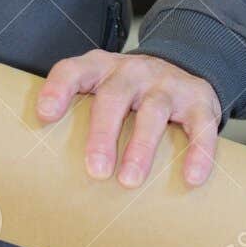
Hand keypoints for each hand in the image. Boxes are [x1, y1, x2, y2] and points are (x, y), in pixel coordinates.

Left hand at [36, 49, 219, 188]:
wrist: (182, 66)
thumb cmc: (129, 92)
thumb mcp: (102, 90)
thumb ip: (80, 114)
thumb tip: (50, 168)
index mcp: (101, 68)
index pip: (73, 70)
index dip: (57, 89)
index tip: (45, 115)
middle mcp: (132, 71)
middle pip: (114, 97)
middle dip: (103, 134)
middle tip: (96, 170)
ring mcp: (167, 83)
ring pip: (153, 111)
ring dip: (141, 147)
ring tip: (129, 180)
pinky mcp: (199, 99)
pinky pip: (201, 126)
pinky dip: (198, 152)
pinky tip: (192, 178)